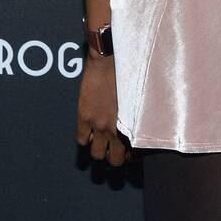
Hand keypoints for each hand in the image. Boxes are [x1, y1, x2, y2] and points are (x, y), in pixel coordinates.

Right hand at [76, 51, 130, 166]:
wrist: (110, 59)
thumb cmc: (130, 74)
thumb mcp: (139, 99)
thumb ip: (138, 116)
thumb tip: (139, 126)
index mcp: (132, 125)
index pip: (133, 153)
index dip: (131, 157)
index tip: (130, 156)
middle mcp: (116, 129)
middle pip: (114, 160)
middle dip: (115, 160)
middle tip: (116, 154)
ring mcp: (99, 124)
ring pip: (96, 154)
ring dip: (99, 153)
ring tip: (102, 147)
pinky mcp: (85, 116)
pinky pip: (81, 140)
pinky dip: (85, 140)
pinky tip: (89, 135)